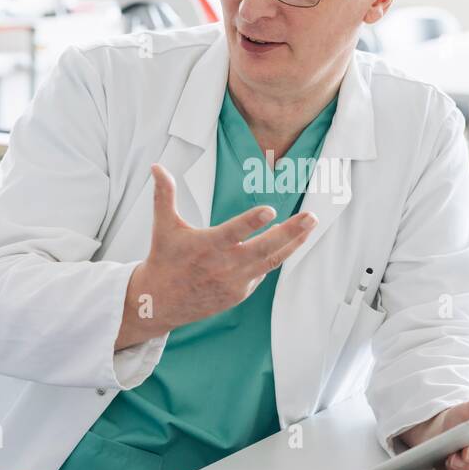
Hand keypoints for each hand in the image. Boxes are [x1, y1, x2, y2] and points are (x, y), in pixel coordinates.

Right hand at [115, 163, 317, 347]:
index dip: (251, 222)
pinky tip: (288, 243)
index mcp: (206, 247)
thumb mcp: (163, 226)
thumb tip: (157, 166)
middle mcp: (223, 266)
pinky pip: (262, 272)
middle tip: (310, 216)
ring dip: (292, 244)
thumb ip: (164, 195)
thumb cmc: (164, 259)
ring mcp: (234, 282)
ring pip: (270, 262)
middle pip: (263, 249)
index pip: (233, 233)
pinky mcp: (239, 293)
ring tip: (309, 226)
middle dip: (289, 232)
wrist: (160, 303)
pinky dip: (275, 257)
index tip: (271, 210)